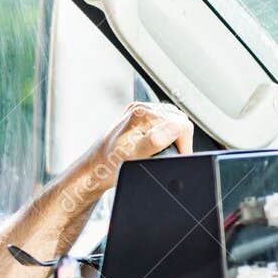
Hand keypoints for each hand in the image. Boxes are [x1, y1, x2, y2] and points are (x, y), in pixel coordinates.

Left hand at [75, 101, 193, 196]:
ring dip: (172, 137)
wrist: (93, 169)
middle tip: (165, 156)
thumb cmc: (108, 165)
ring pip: (172, 121)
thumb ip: (155, 141)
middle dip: (178, 140)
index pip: (182, 124)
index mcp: (142, 114)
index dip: (184, 144)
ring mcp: (139, 111)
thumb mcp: (134, 157)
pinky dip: (163, 135)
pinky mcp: (138, 118)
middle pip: (179, 120)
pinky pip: (162, 122)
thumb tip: (174, 128)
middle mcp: (141, 108)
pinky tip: (153, 146)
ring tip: (158, 152)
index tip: (176, 157)